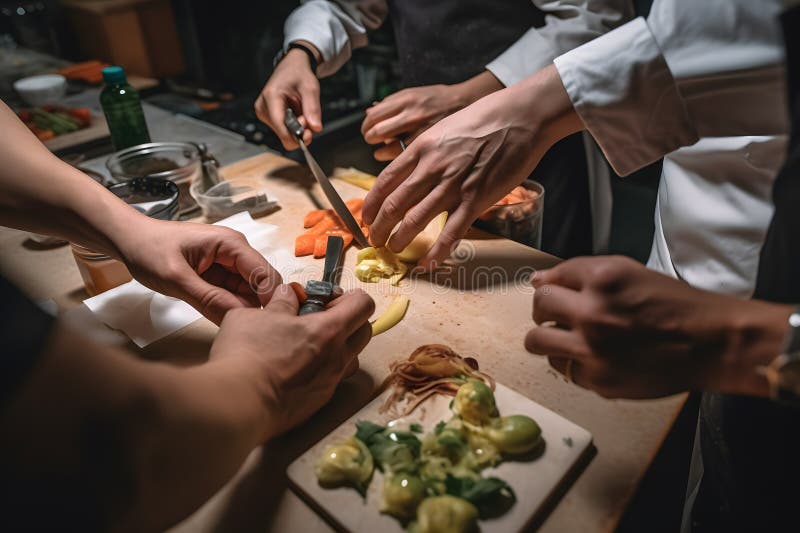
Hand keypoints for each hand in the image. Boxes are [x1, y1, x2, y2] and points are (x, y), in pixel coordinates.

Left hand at [115, 218, 281, 324]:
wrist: (129, 240)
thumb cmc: (148, 249)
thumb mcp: (176, 278)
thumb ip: (208, 298)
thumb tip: (238, 318)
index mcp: (231, 244)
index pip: (265, 274)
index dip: (269, 300)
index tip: (265, 326)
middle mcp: (236, 252)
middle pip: (262, 284)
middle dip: (258, 307)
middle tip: (247, 331)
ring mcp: (229, 264)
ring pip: (250, 293)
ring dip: (244, 310)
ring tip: (235, 329)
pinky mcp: (220, 275)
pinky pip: (235, 295)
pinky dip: (232, 308)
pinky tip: (225, 321)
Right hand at [210, 285, 374, 440]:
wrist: (238, 404)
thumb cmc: (247, 354)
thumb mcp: (258, 314)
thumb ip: (280, 303)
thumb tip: (289, 295)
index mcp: (329, 330)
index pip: (363, 305)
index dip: (348, 297)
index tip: (325, 299)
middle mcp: (338, 358)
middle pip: (364, 332)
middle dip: (347, 320)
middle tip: (317, 319)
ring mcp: (329, 384)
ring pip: (350, 359)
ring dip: (337, 348)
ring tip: (307, 345)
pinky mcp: (317, 403)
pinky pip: (330, 381)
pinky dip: (320, 371)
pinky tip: (293, 370)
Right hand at [255, 45, 321, 149]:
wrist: (291, 67)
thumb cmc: (299, 74)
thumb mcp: (310, 88)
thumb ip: (313, 108)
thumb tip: (316, 128)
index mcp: (271, 98)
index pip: (282, 129)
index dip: (297, 134)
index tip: (309, 130)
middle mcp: (263, 108)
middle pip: (284, 135)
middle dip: (300, 132)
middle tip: (308, 117)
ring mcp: (263, 113)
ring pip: (284, 135)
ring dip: (298, 129)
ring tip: (301, 111)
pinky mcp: (267, 117)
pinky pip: (283, 131)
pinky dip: (294, 127)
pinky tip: (296, 114)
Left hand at [362, 65, 581, 269]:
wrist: (520, 117)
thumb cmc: (486, 119)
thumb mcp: (444, 128)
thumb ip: (427, 151)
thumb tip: (413, 170)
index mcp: (421, 148)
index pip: (385, 182)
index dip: (372, 205)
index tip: (367, 218)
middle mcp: (432, 168)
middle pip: (394, 204)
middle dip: (380, 227)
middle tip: (375, 239)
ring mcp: (453, 186)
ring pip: (415, 220)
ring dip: (400, 239)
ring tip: (393, 249)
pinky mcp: (475, 200)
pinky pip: (451, 232)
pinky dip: (436, 251)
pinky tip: (427, 263)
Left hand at [362, 85, 466, 161]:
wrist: (467, 105)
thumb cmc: (438, 100)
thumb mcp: (414, 93)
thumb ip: (391, 102)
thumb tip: (370, 111)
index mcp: (407, 99)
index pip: (374, 116)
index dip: (366, 125)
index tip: (367, 129)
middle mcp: (413, 115)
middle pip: (377, 132)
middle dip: (370, 138)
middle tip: (372, 141)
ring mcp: (422, 132)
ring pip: (389, 149)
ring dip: (381, 152)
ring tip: (382, 152)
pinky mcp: (430, 146)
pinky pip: (405, 158)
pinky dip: (397, 160)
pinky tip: (398, 158)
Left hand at [525, 256, 792, 398]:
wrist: (709, 342)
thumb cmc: (671, 303)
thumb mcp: (628, 272)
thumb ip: (580, 273)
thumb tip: (538, 281)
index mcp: (601, 278)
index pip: (548, 280)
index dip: (553, 287)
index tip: (559, 295)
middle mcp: (592, 312)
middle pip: (539, 309)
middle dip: (545, 311)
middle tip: (561, 317)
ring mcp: (592, 349)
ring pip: (538, 343)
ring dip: (551, 340)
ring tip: (574, 340)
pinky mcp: (598, 379)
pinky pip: (565, 370)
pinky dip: (576, 365)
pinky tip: (598, 359)